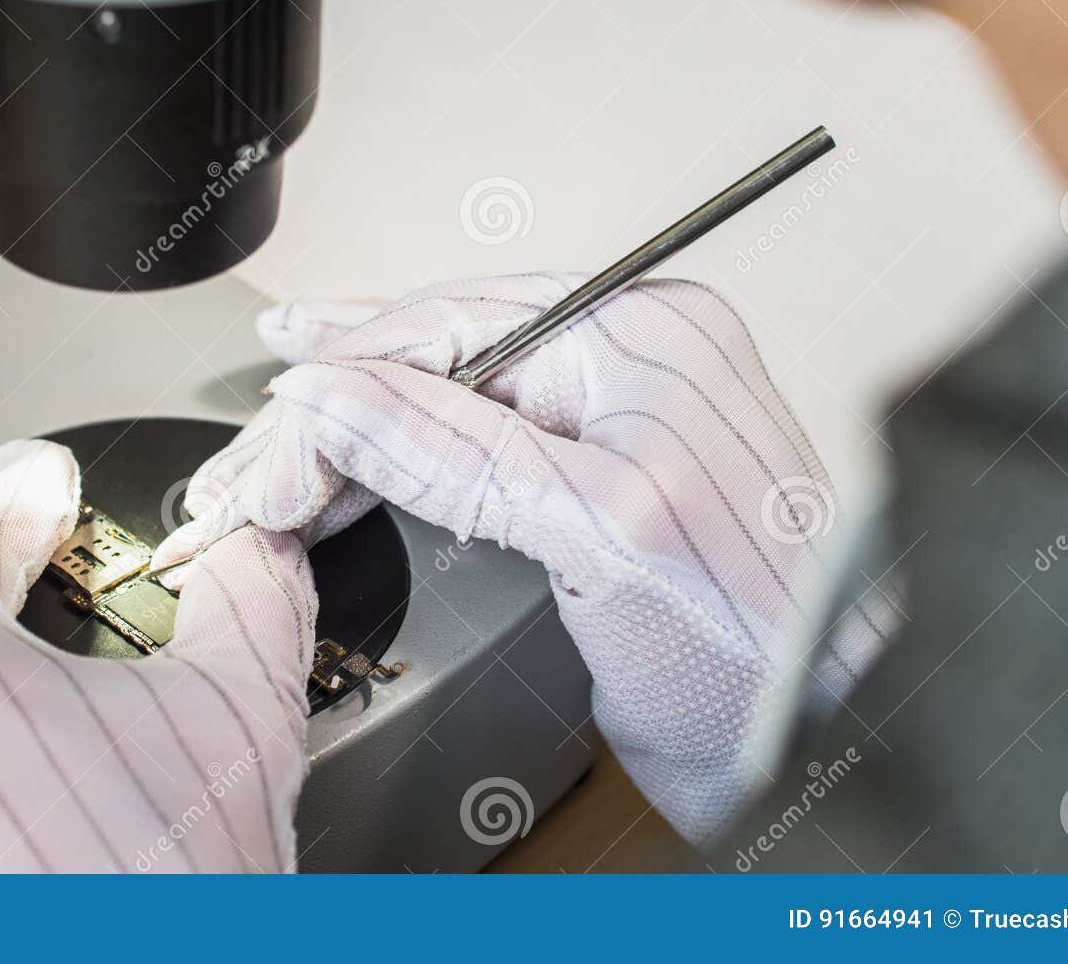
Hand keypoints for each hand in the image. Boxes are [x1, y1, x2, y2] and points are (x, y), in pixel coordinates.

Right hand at [155, 273, 899, 842]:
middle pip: (440, 357)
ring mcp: (613, 419)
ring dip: (354, 437)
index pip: (451, 326)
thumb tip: (333, 395)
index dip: (345, 380)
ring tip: (274, 467)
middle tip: (249, 466)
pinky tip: (354, 470)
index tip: (273, 439)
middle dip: (334, 409)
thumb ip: (455, 452)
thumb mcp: (598, 531)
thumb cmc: (761, 643)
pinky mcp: (596, 481)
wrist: (819, 740)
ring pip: (448, 401)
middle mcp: (627, 361)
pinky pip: (475, 447)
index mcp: (644, 335)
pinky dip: (401, 466)